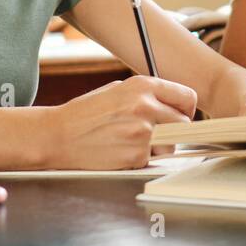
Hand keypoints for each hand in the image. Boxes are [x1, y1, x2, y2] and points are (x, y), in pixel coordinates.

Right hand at [44, 75, 196, 169]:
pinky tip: (121, 151)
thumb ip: (147, 95)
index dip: (186, 109)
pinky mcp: (137, 155)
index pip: (187, 96)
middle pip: (184, 123)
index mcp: (143, 86)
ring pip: (171, 144)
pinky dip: (141, 159)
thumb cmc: (85, 113)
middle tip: (156, 134)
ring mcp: (143, 132)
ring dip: (159, 147)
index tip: (180, 115)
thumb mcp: (117, 90)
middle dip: (173, 130)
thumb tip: (172, 105)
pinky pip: (153, 159)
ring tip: (133, 142)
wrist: (59, 135)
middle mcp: (146, 106)